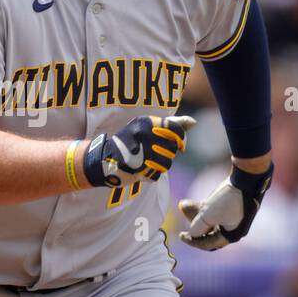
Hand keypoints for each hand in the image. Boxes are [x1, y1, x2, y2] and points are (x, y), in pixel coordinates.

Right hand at [80, 115, 195, 187]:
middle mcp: (144, 135)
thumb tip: (193, 122)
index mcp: (147, 122)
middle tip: (152, 152)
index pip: (177, 131)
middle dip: (167, 153)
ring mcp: (142, 152)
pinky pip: (157, 173)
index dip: (180, 140)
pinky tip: (141, 168)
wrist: (104, 159)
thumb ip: (172, 124)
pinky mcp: (139, 167)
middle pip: (173, 148)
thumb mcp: (146, 127)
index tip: (176, 144)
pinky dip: (151, 174)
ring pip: (167, 163)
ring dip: (160, 165)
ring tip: (146, 161)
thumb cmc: (130, 142)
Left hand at [177, 162, 272, 249]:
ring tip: (183, 205)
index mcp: (231, 235)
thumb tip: (192, 234)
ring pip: (211, 220)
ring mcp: (234, 217)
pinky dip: (203, 208)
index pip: (208, 244)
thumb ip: (197, 228)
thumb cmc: (228, 200)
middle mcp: (234, 229)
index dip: (192, 241)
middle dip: (194, 227)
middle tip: (182, 225)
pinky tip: (189, 202)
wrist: (246, 179)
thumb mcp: (208, 216)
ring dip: (196, 214)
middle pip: (209, 233)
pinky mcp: (233, 206)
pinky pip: (215, 211)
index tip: (181, 236)